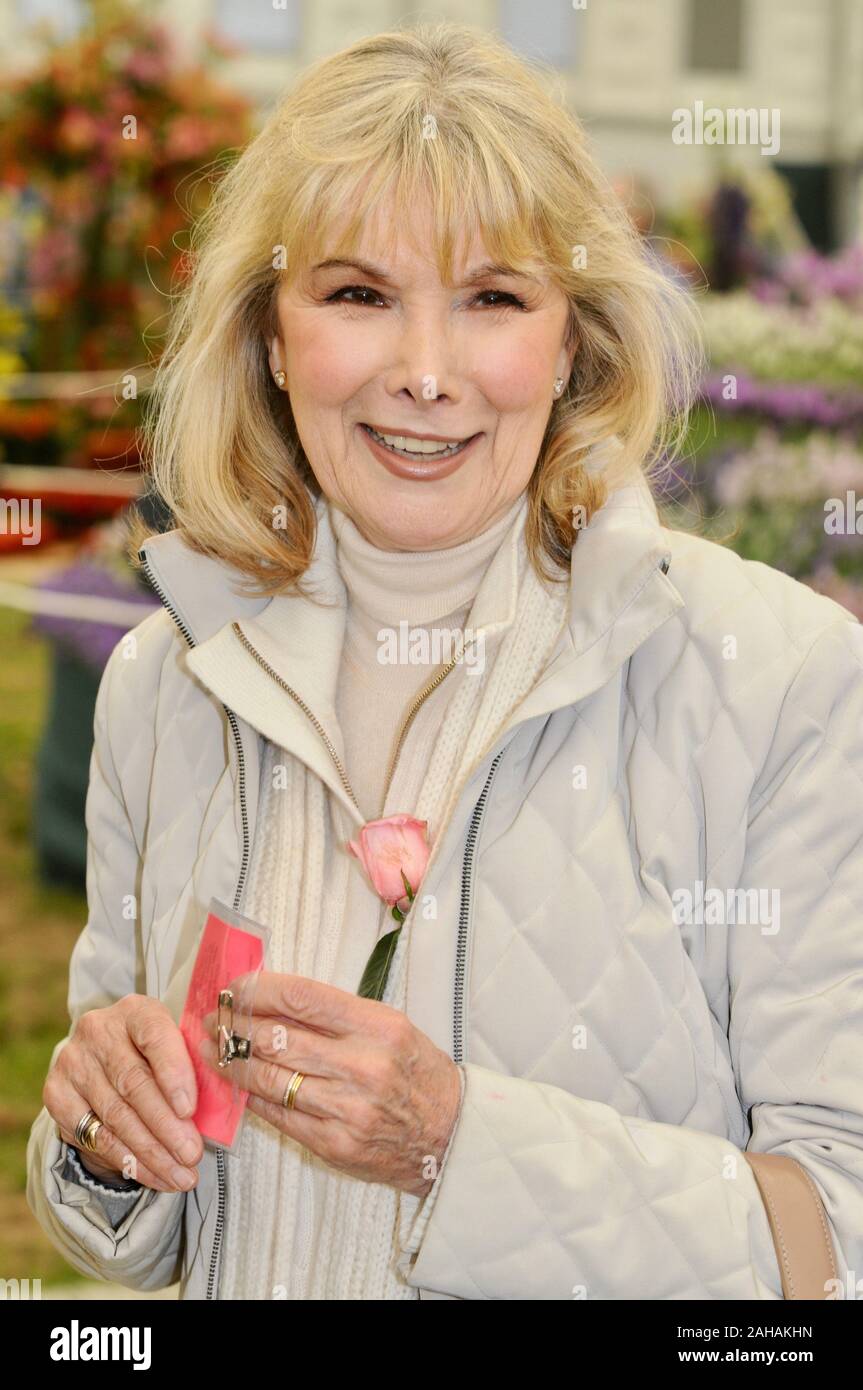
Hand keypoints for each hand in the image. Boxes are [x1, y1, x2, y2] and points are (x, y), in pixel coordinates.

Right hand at [43, 995, 202, 1192]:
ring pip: (116, 1116)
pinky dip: (129, 1162)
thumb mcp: (175, 1046)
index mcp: (136, 1010)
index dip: (173, 1073)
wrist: (104, 1056)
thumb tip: (214, 1115)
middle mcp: (98, 1030)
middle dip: (167, 1126)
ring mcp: (73, 1062)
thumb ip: (191, 1068)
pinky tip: (154, 1176)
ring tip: (181, 1176)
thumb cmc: (155, 1054)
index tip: (190, 1109)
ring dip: (152, 1153)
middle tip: (192, 1155)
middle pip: (134, 1084)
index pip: (155, 1036)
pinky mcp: (57, 1095)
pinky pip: (97, 1137)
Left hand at [200, 970, 462, 1196]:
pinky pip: (280, 1116)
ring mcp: (347, 1109)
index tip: (233, 988)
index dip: (258, 990)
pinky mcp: (334, 1144)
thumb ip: (335, 1015)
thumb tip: (273, 998)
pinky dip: (254, 1097)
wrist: (449, 1134)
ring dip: (233, 1062)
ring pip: (271, 1079)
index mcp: (377, 1025)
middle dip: (235, 1026)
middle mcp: (362, 1065)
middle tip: (212, 1018)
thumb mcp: (389, 1026)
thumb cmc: (414, 1071)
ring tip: (214, 1050)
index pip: (301, 997)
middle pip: (277, 1037)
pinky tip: (240, 1084)